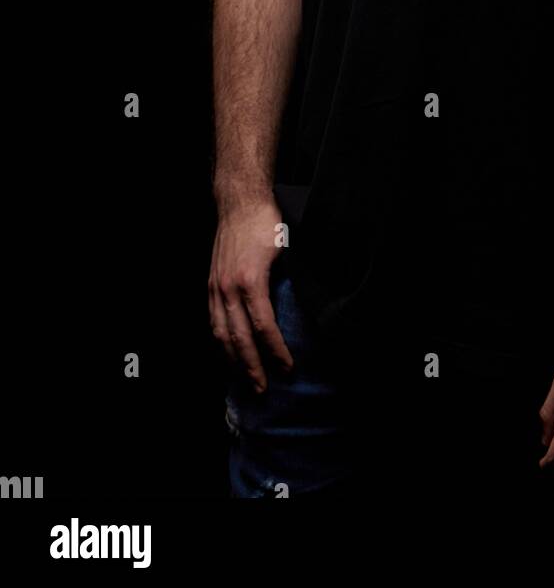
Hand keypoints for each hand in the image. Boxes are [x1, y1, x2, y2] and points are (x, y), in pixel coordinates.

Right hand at [208, 194, 293, 392]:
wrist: (239, 201)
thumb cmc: (266, 222)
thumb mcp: (287, 249)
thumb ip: (290, 279)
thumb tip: (304, 306)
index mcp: (251, 281)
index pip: (264, 327)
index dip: (276, 351)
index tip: (288, 368)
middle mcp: (229, 288)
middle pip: (239, 338)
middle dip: (252, 367)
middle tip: (264, 389)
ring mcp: (216, 287)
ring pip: (221, 334)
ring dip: (233, 360)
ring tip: (245, 379)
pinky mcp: (212, 284)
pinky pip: (213, 320)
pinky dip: (220, 341)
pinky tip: (229, 352)